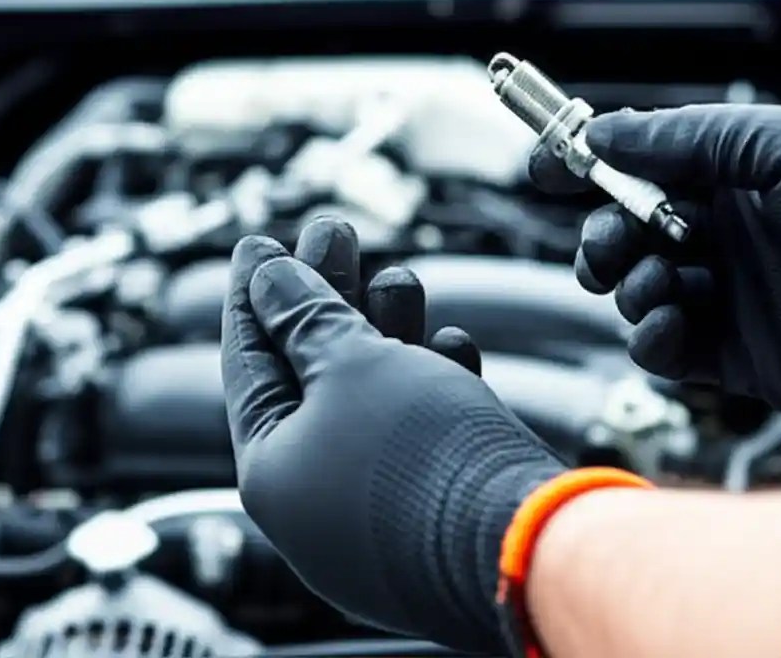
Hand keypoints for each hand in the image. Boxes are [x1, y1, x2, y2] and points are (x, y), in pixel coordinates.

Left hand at [221, 217, 564, 650]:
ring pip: (372, 401)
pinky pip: (422, 435)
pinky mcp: (439, 512)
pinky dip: (431, 384)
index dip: (254, 296)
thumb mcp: (349, 365)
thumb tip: (266, 279)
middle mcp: (318, 500)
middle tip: (335, 231)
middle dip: (326, 298)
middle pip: (310, 377)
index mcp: (272, 473)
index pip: (248, 366)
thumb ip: (304, 317)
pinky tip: (448, 344)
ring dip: (384, 331)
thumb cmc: (427, 459)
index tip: (259, 242)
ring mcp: (379, 512)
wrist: (532, 547)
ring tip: (399, 277)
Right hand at [530, 104, 780, 418]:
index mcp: (735, 181)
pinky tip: (666, 328)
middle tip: (610, 245)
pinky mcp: (738, 360)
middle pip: (626, 237)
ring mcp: (731, 300)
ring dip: (628, 287)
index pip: (642, 169)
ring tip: (662, 284)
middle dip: (600, 239)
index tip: (542, 168)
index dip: (587, 167)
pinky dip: (649, 340)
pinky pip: (665, 352)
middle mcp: (727, 239)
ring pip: (637, 295)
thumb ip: (688, 138)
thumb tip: (604, 132)